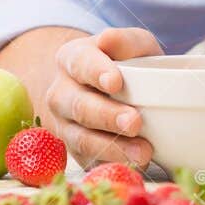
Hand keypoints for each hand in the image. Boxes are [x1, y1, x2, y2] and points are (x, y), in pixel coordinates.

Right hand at [44, 27, 160, 168]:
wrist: (108, 92)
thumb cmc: (125, 63)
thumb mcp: (132, 46)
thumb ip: (126, 41)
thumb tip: (109, 39)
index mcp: (71, 59)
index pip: (79, 63)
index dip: (96, 72)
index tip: (116, 82)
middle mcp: (61, 93)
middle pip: (78, 106)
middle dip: (107, 115)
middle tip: (135, 121)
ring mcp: (64, 126)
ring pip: (81, 138)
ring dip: (113, 147)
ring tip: (144, 152)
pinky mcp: (76, 152)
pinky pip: (90, 161)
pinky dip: (112, 164)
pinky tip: (135, 165)